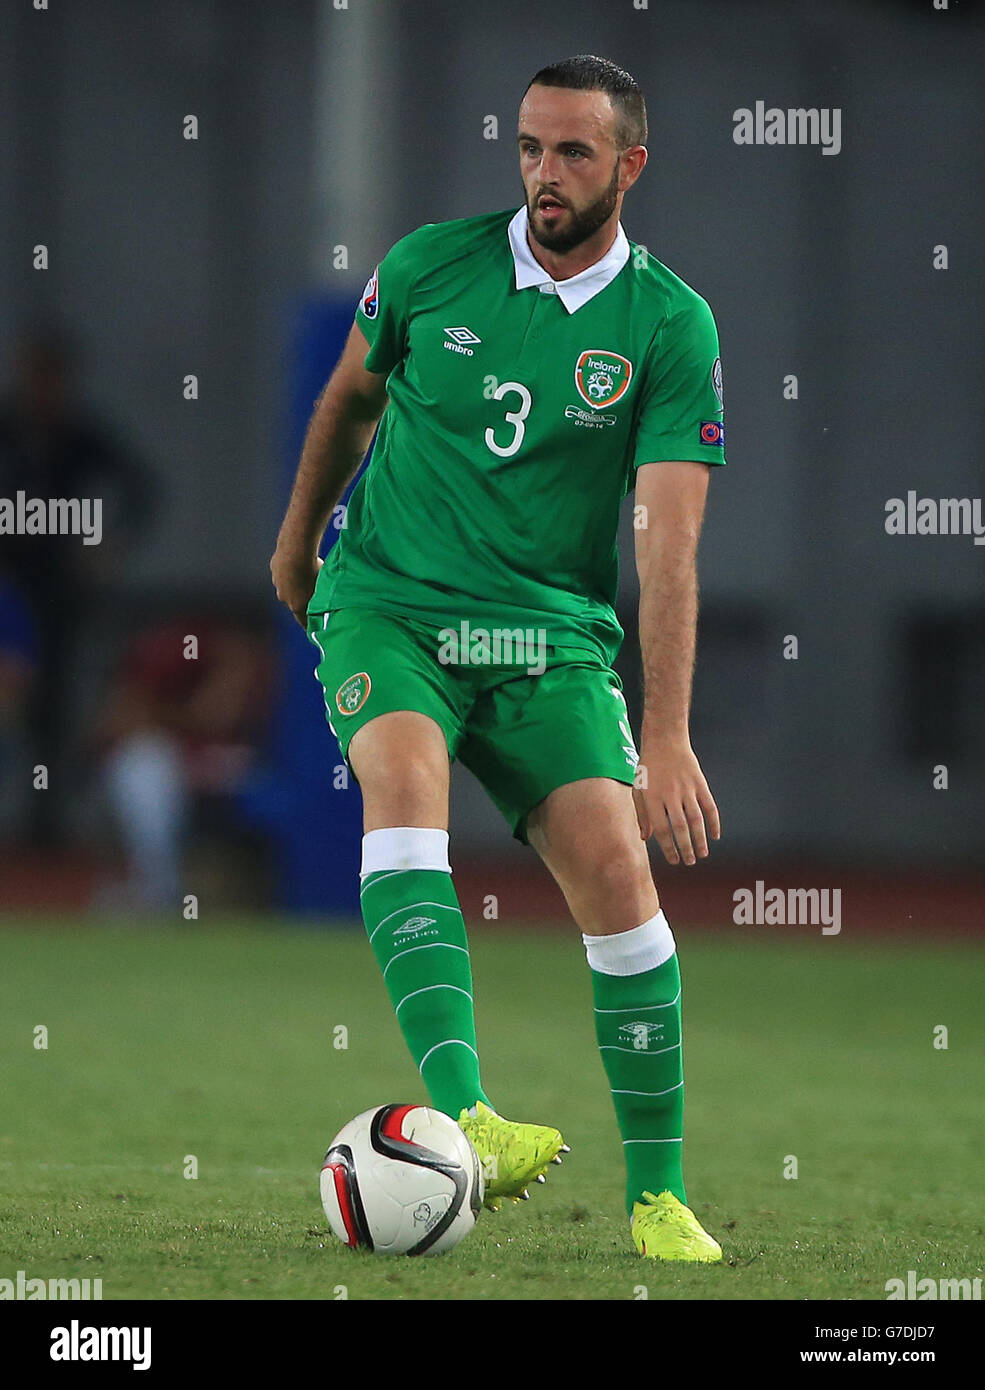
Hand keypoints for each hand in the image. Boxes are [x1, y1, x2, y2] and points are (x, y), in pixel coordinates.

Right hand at [269, 547, 322, 627]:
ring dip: (296, 584)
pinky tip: (299, 562)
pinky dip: (291, 570)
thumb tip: (329, 607)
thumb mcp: (322, 589)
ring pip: (288, 586)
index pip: (304, 622)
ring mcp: (277, 582)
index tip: (315, 627)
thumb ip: (323, 600)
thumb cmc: (314, 571)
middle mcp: (284, 597)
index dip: (310, 624)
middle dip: (303, 600)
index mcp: (297, 606)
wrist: (296, 550)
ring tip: (306, 574)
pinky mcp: (274, 569)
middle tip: (313, 594)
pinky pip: (284, 572)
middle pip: (295, 603)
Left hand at [633, 735, 720, 865]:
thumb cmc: (648, 769)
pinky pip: (709, 807)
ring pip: (696, 820)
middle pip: (680, 828)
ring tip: (702, 854)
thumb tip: (646, 838)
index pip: (662, 830)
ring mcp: (686, 789)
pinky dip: (714, 822)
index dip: (669, 848)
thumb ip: (642, 814)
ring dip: (700, 839)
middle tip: (690, 862)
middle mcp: (669, 795)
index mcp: (652, 798)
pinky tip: (715, 836)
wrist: (665, 741)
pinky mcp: (699, 784)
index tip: (674, 860)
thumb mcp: (638, 790)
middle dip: (686, 848)